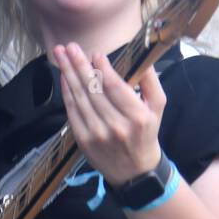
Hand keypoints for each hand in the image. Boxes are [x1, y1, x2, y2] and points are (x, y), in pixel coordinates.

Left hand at [53, 41, 166, 187]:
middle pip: (93, 90)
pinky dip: (66, 93)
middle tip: (69, 46)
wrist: (135, 171)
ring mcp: (97, 134)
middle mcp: (116, 126)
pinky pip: (72, 112)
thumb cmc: (146, 133)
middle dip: (79, 65)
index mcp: (137, 116)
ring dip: (68, 74)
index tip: (95, 53)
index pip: (115, 87)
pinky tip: (63, 77)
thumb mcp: (158, 107)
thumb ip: (151, 82)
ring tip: (60, 54)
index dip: (103, 69)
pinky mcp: (84, 140)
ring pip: (80, 98)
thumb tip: (142, 58)